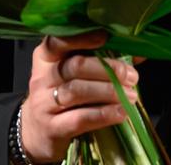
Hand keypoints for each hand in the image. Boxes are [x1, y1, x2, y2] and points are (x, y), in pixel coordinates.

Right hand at [20, 31, 139, 162]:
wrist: (34, 133)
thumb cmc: (59, 96)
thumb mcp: (69, 76)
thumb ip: (97, 62)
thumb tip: (137, 55)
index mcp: (45, 58)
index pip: (58, 42)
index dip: (81, 38)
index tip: (105, 37)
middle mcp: (41, 78)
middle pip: (75, 67)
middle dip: (108, 70)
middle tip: (131, 76)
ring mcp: (43, 104)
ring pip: (78, 92)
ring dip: (109, 92)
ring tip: (131, 95)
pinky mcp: (52, 128)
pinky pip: (80, 118)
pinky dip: (103, 114)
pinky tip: (121, 113)